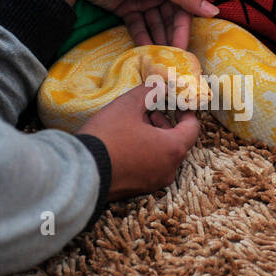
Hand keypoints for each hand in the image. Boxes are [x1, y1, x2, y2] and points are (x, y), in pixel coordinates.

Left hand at [65, 0, 218, 48]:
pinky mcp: (128, 7)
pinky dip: (142, 37)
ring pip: (155, 23)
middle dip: (170, 37)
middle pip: (171, 16)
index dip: (184, 28)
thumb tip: (214, 11)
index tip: (184, 50)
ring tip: (159, 60)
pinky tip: (145, 52)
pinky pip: (139, 25)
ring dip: (157, 40)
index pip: (185, 5)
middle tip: (171, 60)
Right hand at [79, 83, 200, 200]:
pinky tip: (126, 144)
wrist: (83, 172)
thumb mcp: (128, 105)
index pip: (193, 127)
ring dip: (155, 138)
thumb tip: (161, 85)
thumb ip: (150, 91)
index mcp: (173, 149)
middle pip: (177, 142)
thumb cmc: (108, 137)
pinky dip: (146, 153)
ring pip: (164, 155)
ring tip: (134, 126)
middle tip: (149, 112)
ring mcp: (154, 182)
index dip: (186, 111)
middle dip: (165, 124)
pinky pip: (150, 167)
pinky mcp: (139, 190)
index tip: (176, 103)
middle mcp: (169, 169)